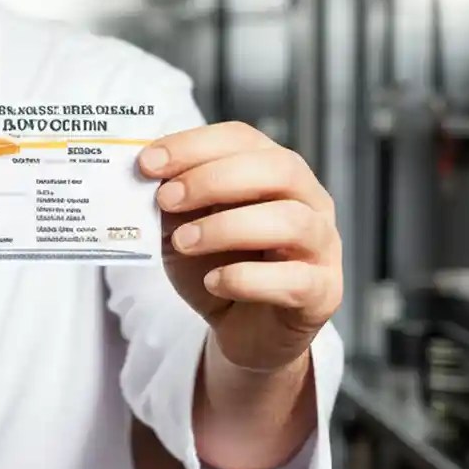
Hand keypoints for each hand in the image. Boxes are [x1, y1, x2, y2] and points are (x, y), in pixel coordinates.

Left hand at [138, 122, 342, 371]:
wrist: (242, 330)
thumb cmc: (217, 266)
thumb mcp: (183, 227)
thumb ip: (172, 202)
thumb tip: (145, 180)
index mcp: (275, 171)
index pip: (242, 138)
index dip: (194, 145)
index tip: (148, 163)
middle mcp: (308, 200)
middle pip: (277, 168)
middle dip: (213, 179)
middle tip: (166, 199)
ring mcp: (322, 245)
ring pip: (290, 221)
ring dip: (226, 228)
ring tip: (183, 243)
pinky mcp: (323, 292)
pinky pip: (293, 280)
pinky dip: (246, 279)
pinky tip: (213, 282)